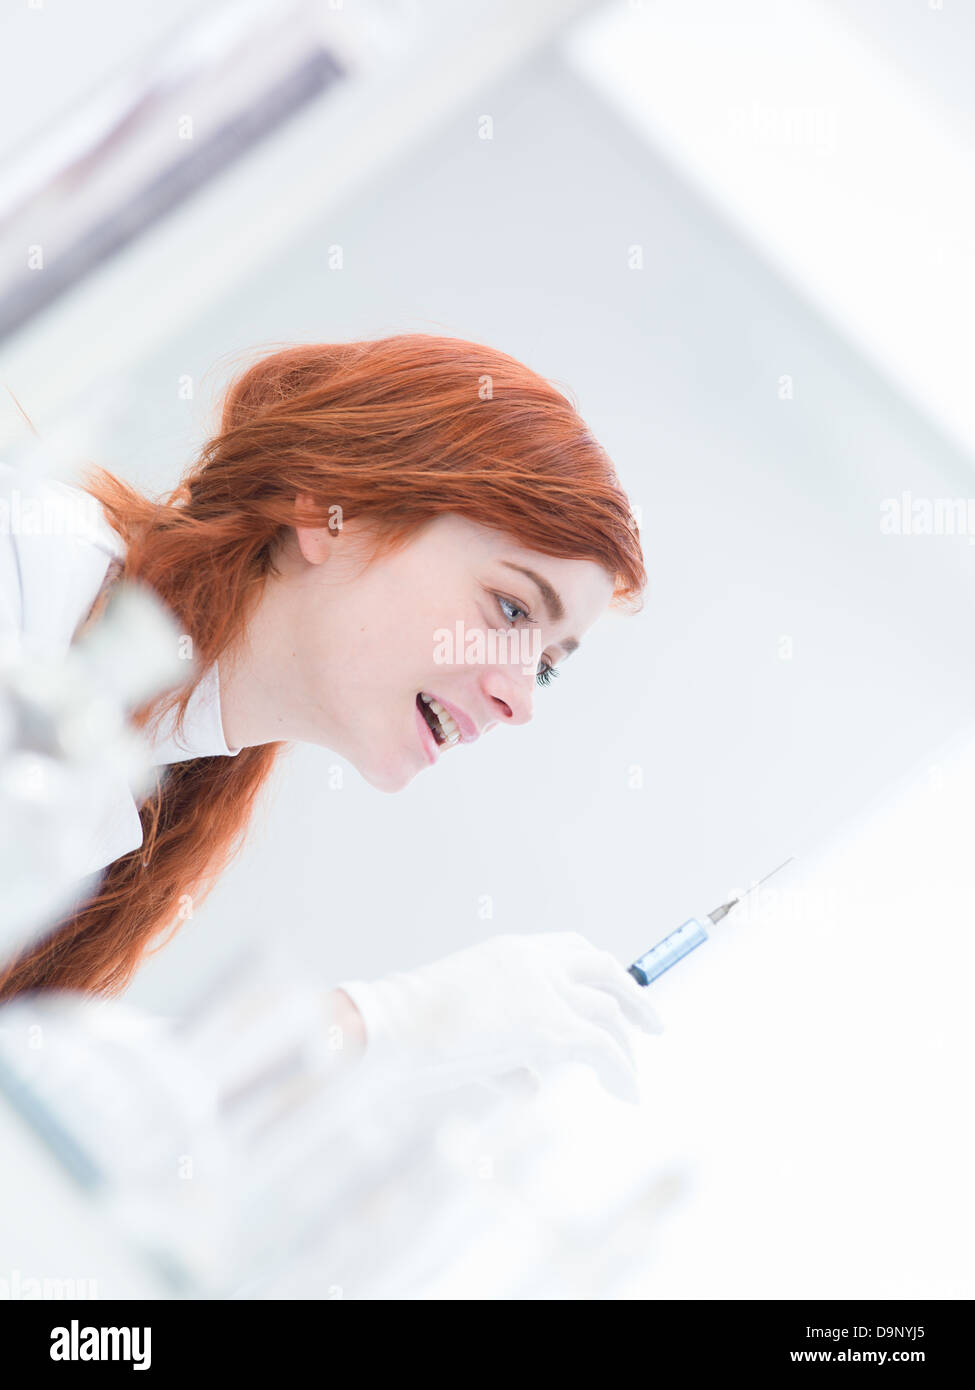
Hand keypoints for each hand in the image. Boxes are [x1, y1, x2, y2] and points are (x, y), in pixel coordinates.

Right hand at [336, 931, 662, 1102]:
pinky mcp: (551, 1028)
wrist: (394, 1029)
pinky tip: (628, 1094)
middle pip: (604, 969)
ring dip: (627, 1048)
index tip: (613, 992)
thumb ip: (506, 1051)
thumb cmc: (414, 1031)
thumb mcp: (465, 1028)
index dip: (597, 972)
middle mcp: (536, 963)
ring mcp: (546, 992)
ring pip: (609, 1013)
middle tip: (654, 1024)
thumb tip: (531, 1083)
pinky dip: (623, 1072)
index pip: (570, 949)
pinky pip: (604, 1050)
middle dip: (634, 996)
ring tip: (632, 1078)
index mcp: (512, 952)